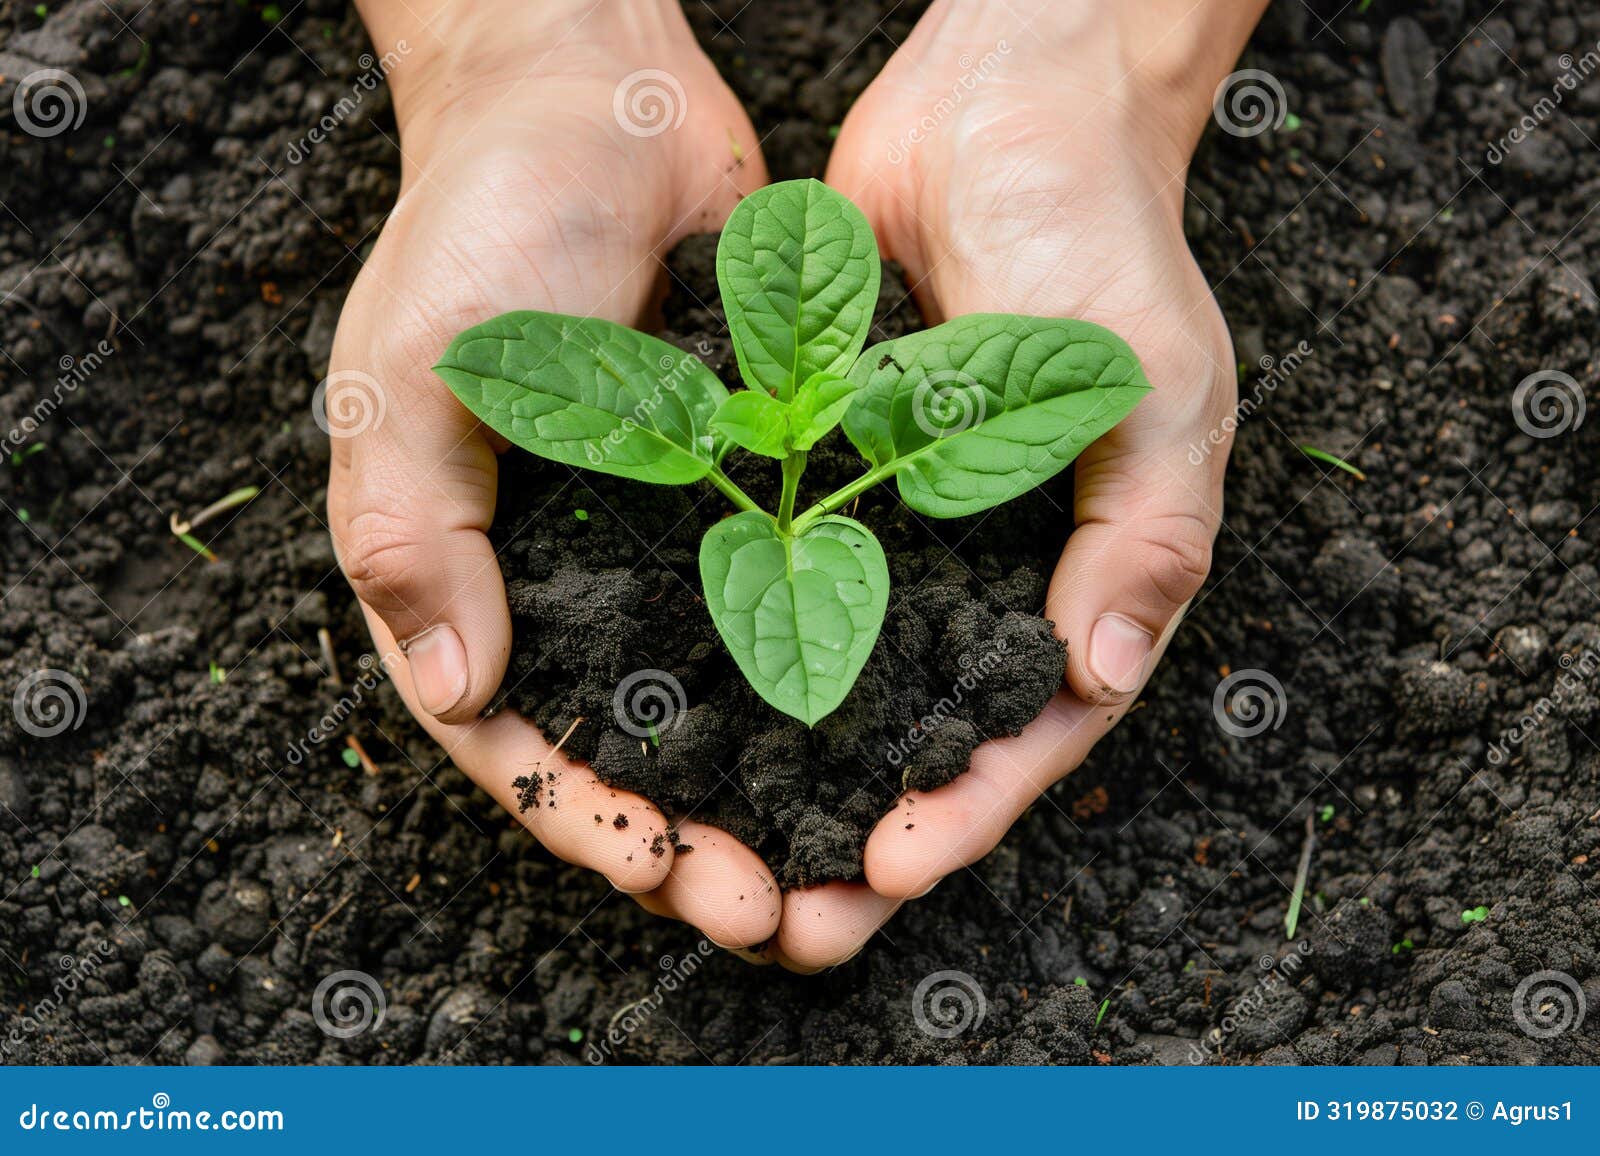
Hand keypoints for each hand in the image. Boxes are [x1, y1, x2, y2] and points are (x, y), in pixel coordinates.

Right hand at [327, 0, 781, 949]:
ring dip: (782, 784)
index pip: (523, 745)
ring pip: (725, 699)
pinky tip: (901, 724)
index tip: (678, 884)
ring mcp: (668, 539)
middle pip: (636, 748)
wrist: (591, 96)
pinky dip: (838, 666)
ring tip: (859, 858)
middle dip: (706, 842)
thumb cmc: (474, 224)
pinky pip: (796, 595)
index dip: (595, 826)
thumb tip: (464, 688)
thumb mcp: (404, 377)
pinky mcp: (750, 486)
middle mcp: (572, 578)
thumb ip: (415, 532)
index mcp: (466, 575)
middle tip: (792, 916)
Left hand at [775, 0, 1266, 961]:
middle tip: (781, 925)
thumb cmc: (1103, 238)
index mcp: (1077, 576)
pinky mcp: (810, 471)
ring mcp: (889, 527)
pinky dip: (719, 646)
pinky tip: (665, 710)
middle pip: (915, 738)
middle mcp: (979, 573)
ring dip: (774, 775)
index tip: (889, 871)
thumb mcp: (1157, 388)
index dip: (964, 811)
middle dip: (851, 834)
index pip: (1025, 732)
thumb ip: (1143, 533)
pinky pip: (762, 576)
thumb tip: (1102, 672)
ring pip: (828, 684)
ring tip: (706, 855)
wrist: (1002, 107)